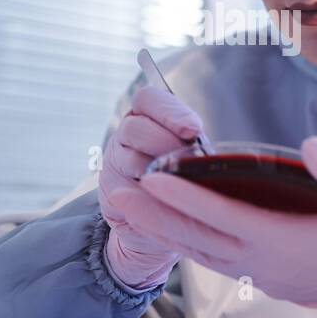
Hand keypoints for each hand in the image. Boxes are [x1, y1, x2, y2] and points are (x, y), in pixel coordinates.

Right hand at [98, 85, 204, 289]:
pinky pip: (125, 188)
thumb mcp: (193, 154)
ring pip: (129, 157)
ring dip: (155, 169)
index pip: (149, 99)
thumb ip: (193, 145)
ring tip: (177, 181)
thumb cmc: (184, 176)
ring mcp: (116, 160)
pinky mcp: (111, 190)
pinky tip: (163, 198)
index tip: (193, 129)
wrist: (165, 218)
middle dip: (165, 142)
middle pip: (136, 127)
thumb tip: (204, 149)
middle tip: (187, 158)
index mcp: (149, 116)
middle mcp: (128, 133)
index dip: (170, 112)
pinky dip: (147, 194)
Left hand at [110, 135, 316, 317]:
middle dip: (156, 216)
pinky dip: (188, 242)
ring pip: (200, 251)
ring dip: (164, 231)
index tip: (154, 177)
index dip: (185, 196)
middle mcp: (261, 262)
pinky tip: (172, 230)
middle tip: (118, 194)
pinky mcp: (263, 277)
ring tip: (131, 211)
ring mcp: (259, 273)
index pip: (221, 215)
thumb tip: (308, 145)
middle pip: (197, 237)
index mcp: (281, 242)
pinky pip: (214, 258)